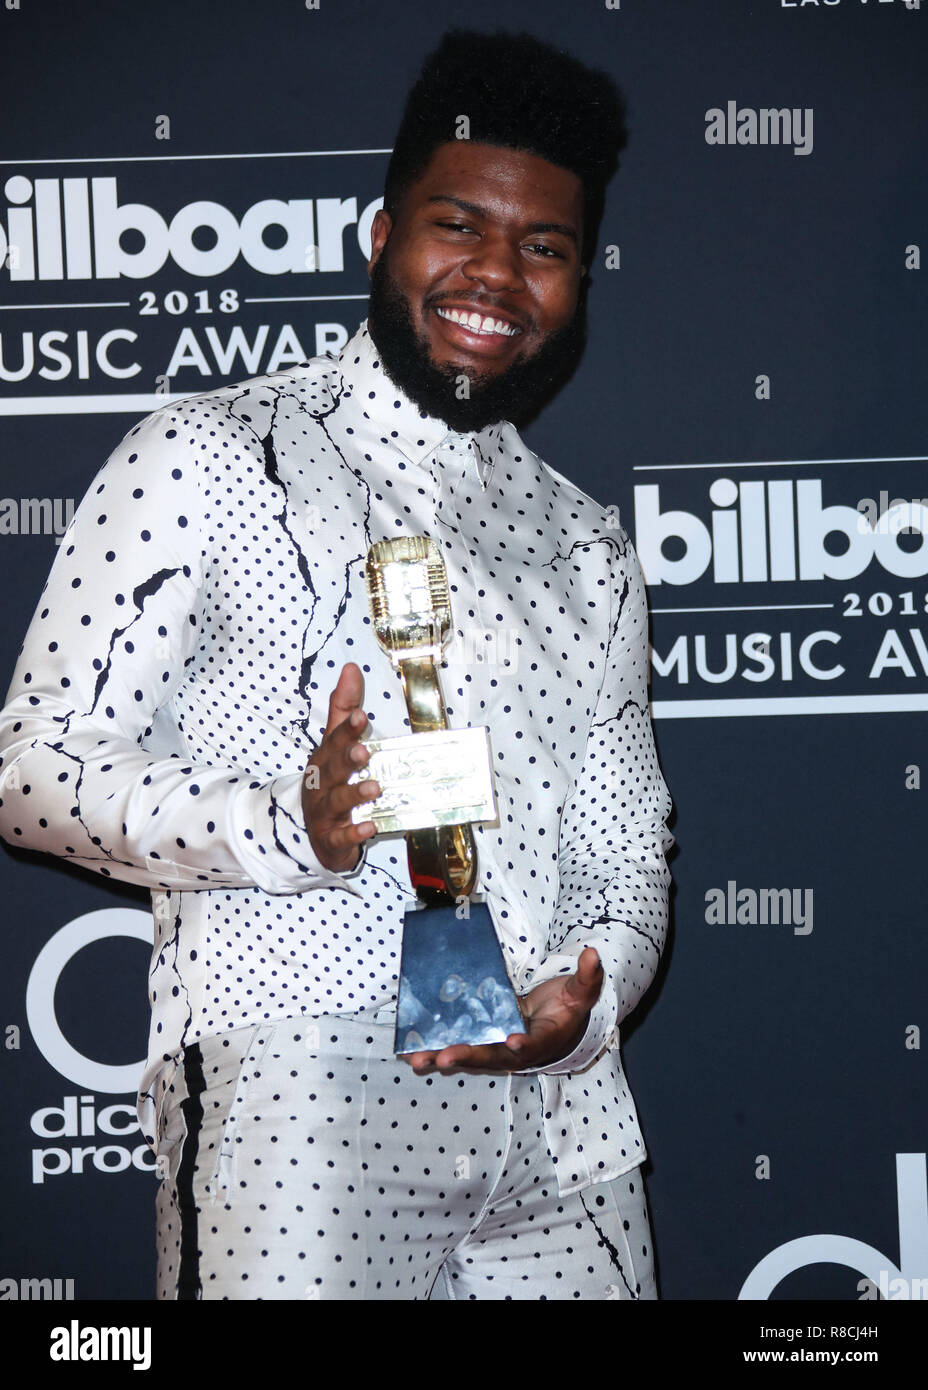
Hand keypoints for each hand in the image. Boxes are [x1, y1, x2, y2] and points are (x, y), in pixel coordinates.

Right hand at [301, 662, 379, 872]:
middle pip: (333, 770)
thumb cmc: (328, 781)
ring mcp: (324, 813)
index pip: (334, 741)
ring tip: (374, 788)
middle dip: (346, 760)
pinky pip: (341, 837)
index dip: (346, 729)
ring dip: (354, 795)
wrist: (309, 832)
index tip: (361, 715)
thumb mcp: (333, 745)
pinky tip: (369, 828)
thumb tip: (351, 667)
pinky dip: (354, 834)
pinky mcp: (330, 839)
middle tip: (363, 752)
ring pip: (337, 802)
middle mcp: (321, 783)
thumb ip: (343, 709)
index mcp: (324, 759)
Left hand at [403, 947, 603, 1075]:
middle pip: (490, 1057)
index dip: (522, 1044)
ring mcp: (494, 1049)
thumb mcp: (580, 994)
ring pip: (467, 1056)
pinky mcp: (480, 1041)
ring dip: (441, 1057)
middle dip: (467, 1056)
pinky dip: (436, 1048)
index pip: (531, 1044)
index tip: (514, 1041)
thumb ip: (587, 978)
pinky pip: (457, 1045)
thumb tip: (593, 955)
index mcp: (541, 1041)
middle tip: (444, 1057)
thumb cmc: (566, 1009)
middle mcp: (514, 1052)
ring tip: (416, 1060)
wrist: (555, 1027)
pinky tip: (411, 1049)